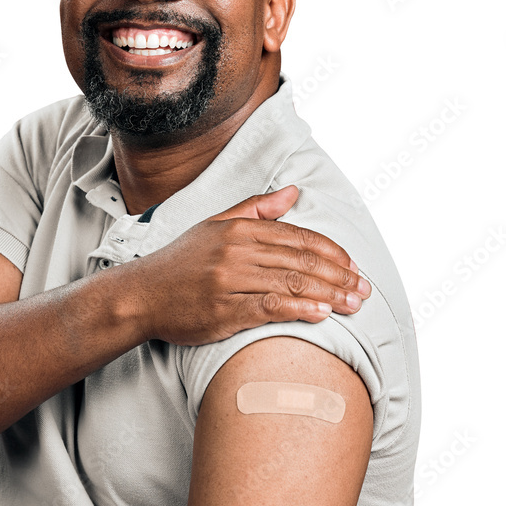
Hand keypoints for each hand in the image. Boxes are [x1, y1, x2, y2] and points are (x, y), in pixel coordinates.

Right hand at [132, 185, 371, 346]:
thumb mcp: (215, 225)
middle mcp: (237, 251)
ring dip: (329, 295)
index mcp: (239, 229)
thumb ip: (258, 209)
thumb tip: (294, 191)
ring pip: (292, 284)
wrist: (142, 295)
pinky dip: (299, 310)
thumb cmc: (180, 262)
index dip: (331, 251)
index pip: (298, 236)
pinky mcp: (224, 310)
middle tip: (363, 289)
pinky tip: (321, 314)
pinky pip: (270, 308)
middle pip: (301, 261)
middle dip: (339, 275)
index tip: (353, 265)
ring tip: (353, 305)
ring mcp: (230, 281)